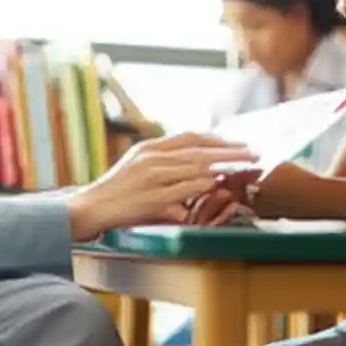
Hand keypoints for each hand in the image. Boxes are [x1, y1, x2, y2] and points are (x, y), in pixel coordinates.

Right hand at [65, 133, 256, 240]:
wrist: (91, 207)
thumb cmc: (116, 192)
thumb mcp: (138, 168)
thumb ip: (164, 163)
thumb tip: (193, 165)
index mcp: (150, 148)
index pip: (190, 137)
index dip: (217, 139)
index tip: (238, 142)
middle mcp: (152, 157)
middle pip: (198, 149)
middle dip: (229, 149)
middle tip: (254, 151)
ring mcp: (152, 177)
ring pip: (195, 165)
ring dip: (223, 164)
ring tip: (245, 164)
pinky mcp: (152, 197)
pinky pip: (183, 188)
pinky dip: (202, 184)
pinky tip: (219, 182)